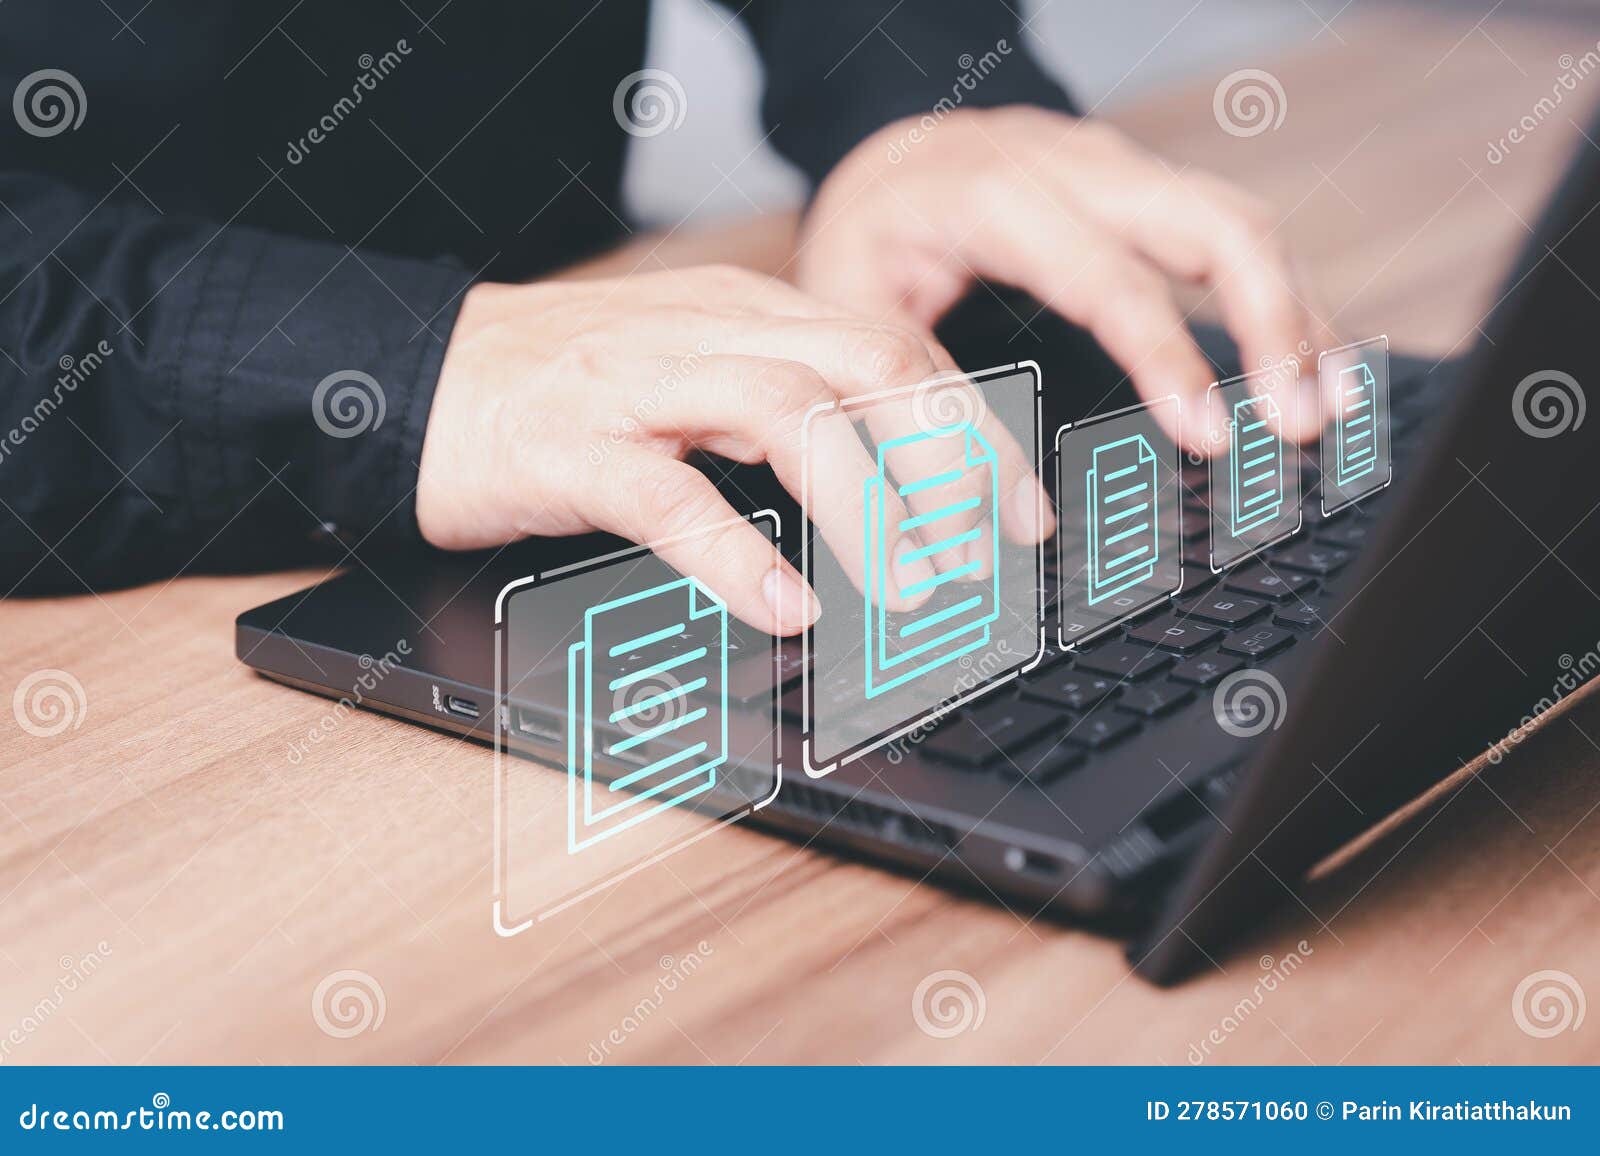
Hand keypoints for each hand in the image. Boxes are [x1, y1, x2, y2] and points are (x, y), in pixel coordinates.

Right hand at [416, 267, 1046, 634]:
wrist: (416, 377)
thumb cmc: (565, 394)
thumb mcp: (694, 380)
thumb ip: (783, 409)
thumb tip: (895, 488)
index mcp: (747, 311)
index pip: (894, 349)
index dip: (973, 434)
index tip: (1021, 515)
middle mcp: (706, 329)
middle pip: (867, 365)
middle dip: (947, 465)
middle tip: (984, 559)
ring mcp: (637, 382)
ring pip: (787, 414)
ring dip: (867, 507)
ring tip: (911, 591)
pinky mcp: (568, 444)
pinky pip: (667, 493)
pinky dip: (735, 552)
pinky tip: (782, 606)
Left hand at [795, 107, 1334, 449]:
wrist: (889, 158)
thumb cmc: (867, 239)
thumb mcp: (853, 310)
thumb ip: (918, 394)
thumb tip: (996, 506)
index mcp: (992, 194)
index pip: (1104, 273)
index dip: (1165, 356)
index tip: (1207, 437)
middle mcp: (1075, 165)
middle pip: (1210, 222)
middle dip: (1271, 325)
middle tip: (1297, 426)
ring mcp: (1123, 170)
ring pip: (1240, 221)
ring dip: (1298, 313)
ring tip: (1331, 406)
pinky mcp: (1149, 189)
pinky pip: (1234, 231)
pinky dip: (1283, 296)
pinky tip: (1312, 359)